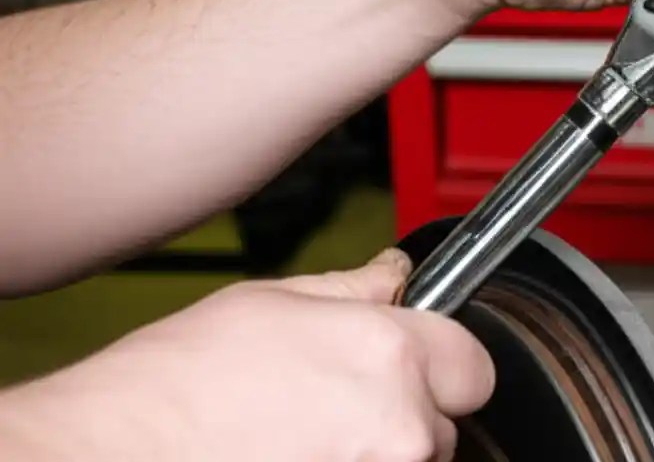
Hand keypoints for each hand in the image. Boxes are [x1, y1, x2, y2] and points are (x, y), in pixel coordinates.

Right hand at [0, 250, 493, 461]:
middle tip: (344, 404)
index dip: (445, 358)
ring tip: (309, 439)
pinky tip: (302, 458)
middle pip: (445, 422)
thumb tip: (392, 276)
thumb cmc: (175, 389)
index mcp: (389, 356)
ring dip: (381, 452)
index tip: (421, 362)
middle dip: (410, 412)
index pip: (473, 362)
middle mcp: (399, 426)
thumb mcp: (269, 304)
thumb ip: (352, 290)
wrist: (113, 457)